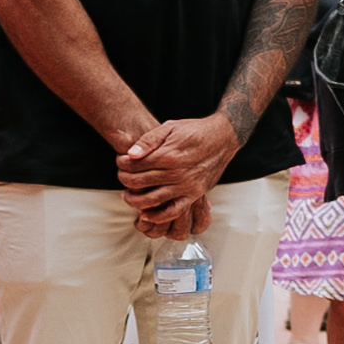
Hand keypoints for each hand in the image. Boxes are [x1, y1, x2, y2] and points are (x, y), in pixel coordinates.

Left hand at [116, 110, 237, 219]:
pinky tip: (146, 214)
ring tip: (127, 195)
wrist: (223, 138)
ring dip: (135, 200)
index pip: (136, 165)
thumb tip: (130, 154)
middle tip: (121, 176)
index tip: (120, 161)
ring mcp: (186, 186)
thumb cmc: (195, 131)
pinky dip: (158, 216)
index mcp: (169, 155)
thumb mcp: (170, 127)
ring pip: (152, 200)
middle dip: (125, 180)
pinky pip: (174, 211)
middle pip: (140, 182)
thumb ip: (149, 140)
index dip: (123, 164)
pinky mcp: (194, 195)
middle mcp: (177, 173)